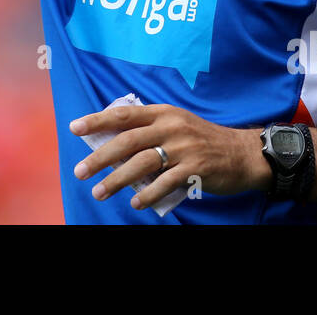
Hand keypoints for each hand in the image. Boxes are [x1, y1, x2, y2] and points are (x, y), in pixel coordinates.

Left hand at [70, 103, 270, 209]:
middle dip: (100, 157)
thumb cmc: (202, 140)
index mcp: (163, 113)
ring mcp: (184, 147)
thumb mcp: (176, 124)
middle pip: (128, 140)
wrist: (242, 153)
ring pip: (142, 162)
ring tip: (99, 191)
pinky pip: (166, 183)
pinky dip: (148, 194)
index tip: (74, 128)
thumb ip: (149, 130)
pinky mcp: (196, 168)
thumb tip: (112, 145)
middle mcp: (171, 127)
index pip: (123, 114)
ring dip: (117, 179)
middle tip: (80, 171)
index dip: (97, 120)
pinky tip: (135, 203)